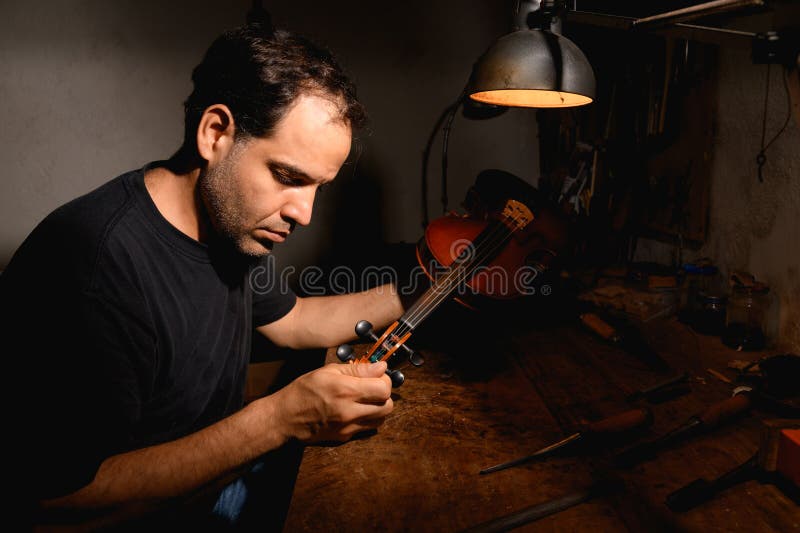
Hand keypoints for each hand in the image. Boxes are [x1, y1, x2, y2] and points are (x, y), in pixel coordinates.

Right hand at [272, 361, 392, 443]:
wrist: (285, 418)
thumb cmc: (304, 390)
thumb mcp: (328, 371)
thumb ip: (358, 369)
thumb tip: (381, 367)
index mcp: (346, 390)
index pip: (384, 388)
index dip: (384, 380)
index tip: (376, 376)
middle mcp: (350, 411)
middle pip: (387, 406)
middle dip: (384, 395)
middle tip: (373, 388)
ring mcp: (348, 427)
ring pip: (381, 419)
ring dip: (378, 408)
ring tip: (366, 399)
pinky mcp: (345, 437)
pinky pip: (368, 428)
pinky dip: (368, 418)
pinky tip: (357, 410)